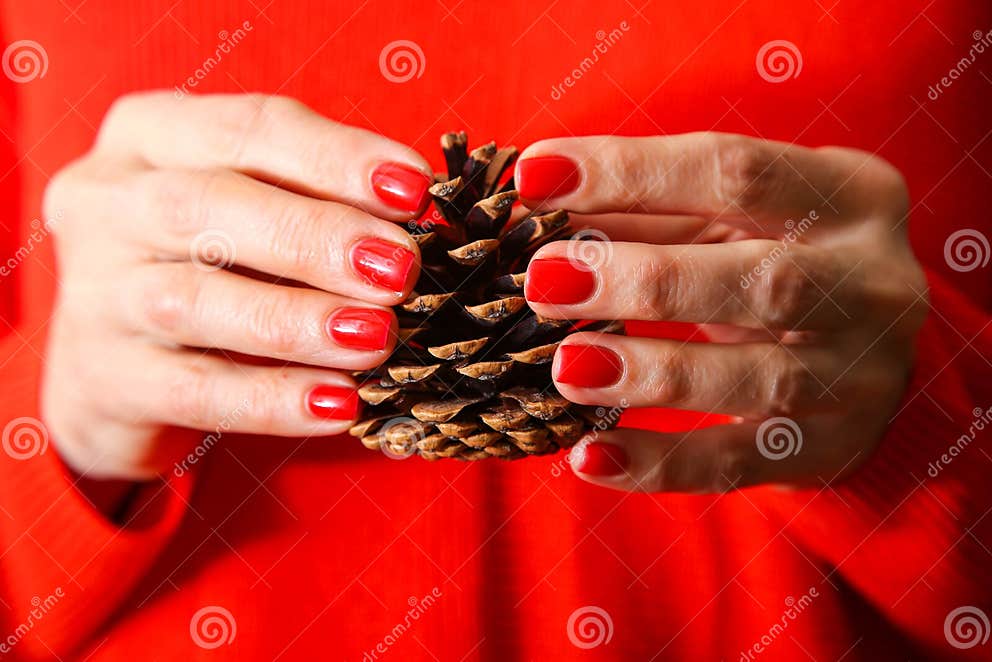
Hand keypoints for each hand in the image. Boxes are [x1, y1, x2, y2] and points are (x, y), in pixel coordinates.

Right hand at [42, 92, 430, 479]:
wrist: (119, 364)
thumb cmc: (210, 260)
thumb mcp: (248, 207)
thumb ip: (315, 197)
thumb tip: (415, 212)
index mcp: (149, 135)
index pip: (246, 128)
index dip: (335, 157)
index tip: (413, 189)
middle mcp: (107, 201)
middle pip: (209, 206)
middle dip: (315, 236)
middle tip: (398, 267)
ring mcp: (96, 293)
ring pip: (195, 300)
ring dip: (297, 319)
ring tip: (376, 336)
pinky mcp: (107, 378)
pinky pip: (194, 390)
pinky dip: (271, 398)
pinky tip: (337, 405)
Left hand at [517, 132, 927, 491]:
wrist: (865, 355)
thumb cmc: (776, 260)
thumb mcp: (727, 222)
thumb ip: (643, 213)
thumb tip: (533, 207)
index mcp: (851, 195)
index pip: (734, 169)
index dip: (629, 170)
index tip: (535, 178)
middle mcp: (874, 283)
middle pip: (763, 278)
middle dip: (643, 279)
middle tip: (545, 280)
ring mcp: (862, 376)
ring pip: (759, 379)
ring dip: (651, 373)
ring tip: (565, 367)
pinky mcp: (829, 449)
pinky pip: (739, 463)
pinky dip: (660, 464)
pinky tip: (591, 456)